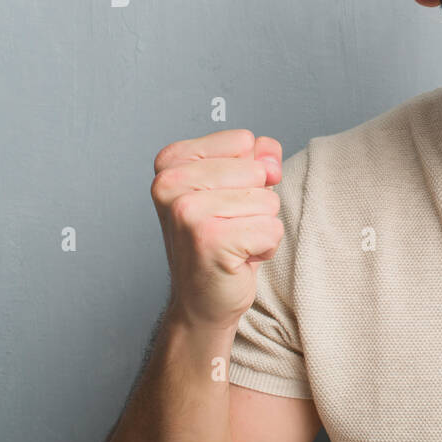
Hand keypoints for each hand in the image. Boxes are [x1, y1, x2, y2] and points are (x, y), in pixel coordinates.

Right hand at [150, 129, 283, 330]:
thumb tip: (268, 157)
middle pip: (257, 171)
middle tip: (228, 226)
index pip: (244, 140)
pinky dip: (265, 247)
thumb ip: (257, 156)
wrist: (200, 301)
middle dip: (256, 202)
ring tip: (232, 242)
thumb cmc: (219, 240)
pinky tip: (238, 258)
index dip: (249, 173)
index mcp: (171, 161)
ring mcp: (187, 211)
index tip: (224, 201)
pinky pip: (271, 229)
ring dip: (260, 226)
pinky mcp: (210, 239)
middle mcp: (170, 183)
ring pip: (267, 200)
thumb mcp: (237, 186)